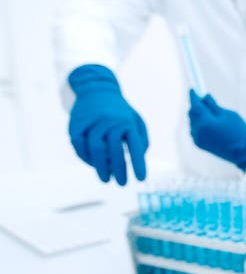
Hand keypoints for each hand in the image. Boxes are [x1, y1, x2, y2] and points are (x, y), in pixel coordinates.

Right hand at [67, 64, 147, 185]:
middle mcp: (110, 121)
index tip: (141, 179)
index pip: (135, 146)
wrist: (96, 89)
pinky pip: (80, 147)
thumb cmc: (120, 112)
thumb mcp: (136, 121)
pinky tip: (93, 165)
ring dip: (101, 167)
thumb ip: (141, 140)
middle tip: (122, 184)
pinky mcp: (76, 125)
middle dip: (119, 170)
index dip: (138, 163)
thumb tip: (139, 159)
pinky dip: (86, 159)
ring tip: (107, 179)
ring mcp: (91, 122)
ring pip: (95, 149)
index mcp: (128, 122)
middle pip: (114, 150)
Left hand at [188, 90, 245, 171]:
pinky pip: (195, 130)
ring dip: (198, 116)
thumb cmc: (238, 131)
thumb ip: (213, 105)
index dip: (194, 95)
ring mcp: (197, 138)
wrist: (242, 153)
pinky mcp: (199, 144)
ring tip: (211, 115)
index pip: (195, 104)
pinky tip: (209, 125)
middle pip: (191, 113)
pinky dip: (199, 125)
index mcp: (204, 121)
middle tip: (205, 101)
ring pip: (193, 122)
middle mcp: (197, 130)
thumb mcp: (227, 114)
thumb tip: (204, 97)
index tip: (194, 88)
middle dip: (196, 105)